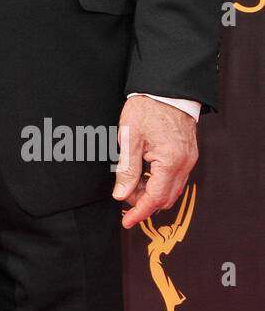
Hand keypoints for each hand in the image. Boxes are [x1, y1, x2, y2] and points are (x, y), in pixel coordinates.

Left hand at [112, 96, 198, 228]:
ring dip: (151, 192)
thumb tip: (121, 194)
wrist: (165, 90)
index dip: (139, 212)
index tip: (127, 221)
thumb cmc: (147, 108)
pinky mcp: (187, 154)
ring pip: (170, 189)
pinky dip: (159, 181)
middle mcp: (185, 163)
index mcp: (170, 161)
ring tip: (130, 181)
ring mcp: (188, 159)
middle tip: (123, 195)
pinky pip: (174, 177)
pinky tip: (143, 172)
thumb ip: (127, 169)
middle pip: (165, 198)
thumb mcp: (130, 139)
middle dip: (144, 202)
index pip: (155, 198)